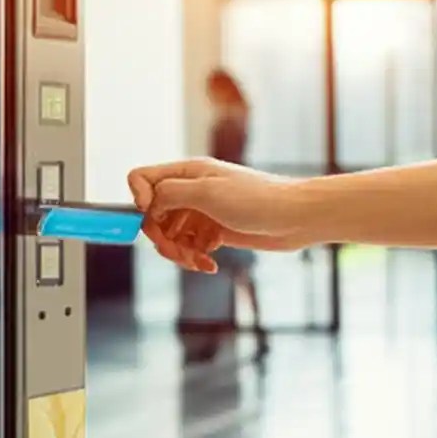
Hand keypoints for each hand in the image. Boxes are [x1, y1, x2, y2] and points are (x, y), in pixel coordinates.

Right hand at [127, 158, 309, 271]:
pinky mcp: (213, 230)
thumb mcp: (207, 192)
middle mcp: (190, 191)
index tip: (153, 217)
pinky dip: (194, 257)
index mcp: (186, 174)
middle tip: (179, 253)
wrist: (298, 218)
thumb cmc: (259, 200)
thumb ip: (170, 193)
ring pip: (170, 235)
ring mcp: (201, 211)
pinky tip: (209, 263)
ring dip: (178, 252)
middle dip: (162, 238)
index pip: (141, 179)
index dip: (139, 201)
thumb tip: (147, 203)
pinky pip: (188, 246)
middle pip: (153, 215)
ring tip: (198, 261)